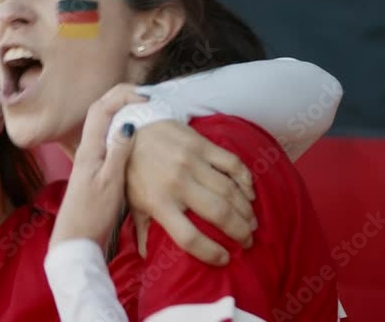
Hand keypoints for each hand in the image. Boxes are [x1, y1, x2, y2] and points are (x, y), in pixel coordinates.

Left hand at [51, 84, 146, 249]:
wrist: (76, 241)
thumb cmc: (92, 215)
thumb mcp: (110, 183)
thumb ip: (118, 152)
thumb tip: (129, 123)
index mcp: (89, 148)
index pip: (102, 108)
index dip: (123, 96)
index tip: (147, 99)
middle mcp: (87, 149)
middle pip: (101, 110)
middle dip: (122, 97)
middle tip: (146, 98)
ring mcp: (90, 159)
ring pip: (104, 124)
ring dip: (121, 111)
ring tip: (144, 111)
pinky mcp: (95, 170)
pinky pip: (107, 139)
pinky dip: (121, 130)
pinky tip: (134, 137)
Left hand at [127, 120, 256, 264]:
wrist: (133, 126)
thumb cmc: (133, 169)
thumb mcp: (132, 202)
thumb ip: (142, 230)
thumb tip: (149, 258)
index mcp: (158, 202)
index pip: (189, 237)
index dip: (210, 253)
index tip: (224, 259)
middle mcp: (176, 183)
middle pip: (218, 214)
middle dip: (239, 232)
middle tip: (248, 241)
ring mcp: (190, 161)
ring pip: (229, 191)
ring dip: (246, 210)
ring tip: (252, 223)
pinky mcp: (201, 144)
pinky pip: (232, 164)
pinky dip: (245, 180)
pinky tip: (250, 194)